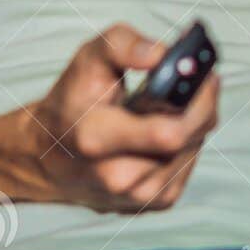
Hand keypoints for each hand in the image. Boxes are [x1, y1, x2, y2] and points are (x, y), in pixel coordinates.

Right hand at [24, 22, 218, 213]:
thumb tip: (162, 53)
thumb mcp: (85, 60)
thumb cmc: (71, 101)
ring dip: (193, 122)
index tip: (202, 72)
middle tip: (198, 78)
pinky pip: (189, 163)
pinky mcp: (154, 204)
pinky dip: (186, 141)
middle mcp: (118, 177)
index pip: (167, 132)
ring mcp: (139, 196)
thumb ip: (121, 45)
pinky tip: (166, 125)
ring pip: (193, 149)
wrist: (48, 156)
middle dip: (200, 104)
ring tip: (171, 102)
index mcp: (95, 139)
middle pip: (188, 139)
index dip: (196, 101)